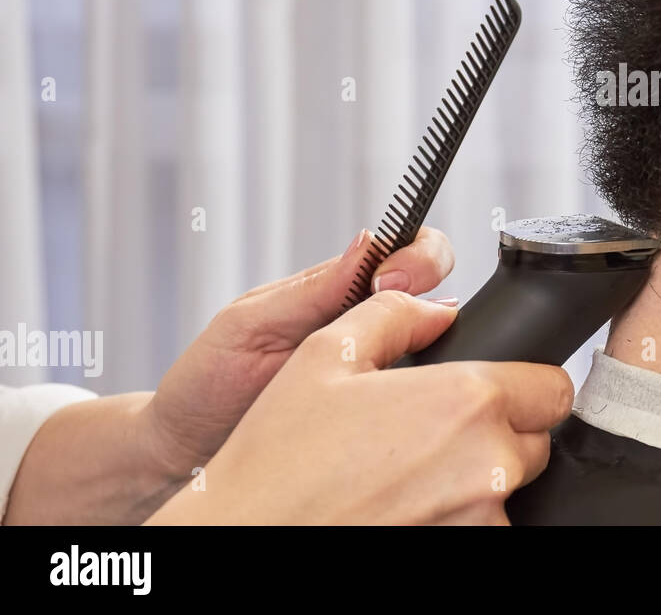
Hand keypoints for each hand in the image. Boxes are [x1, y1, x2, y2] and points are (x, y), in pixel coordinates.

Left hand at [142, 227, 455, 484]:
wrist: (186, 452)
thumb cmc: (206, 385)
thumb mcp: (248, 324)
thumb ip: (311, 289)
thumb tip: (368, 243)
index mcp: (337, 287)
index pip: (403, 246)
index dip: (413, 253)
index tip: (390, 278)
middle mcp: (366, 321)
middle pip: (435, 280)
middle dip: (429, 274)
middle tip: (399, 299)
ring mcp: (379, 364)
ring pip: (439, 333)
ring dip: (432, 332)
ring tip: (392, 351)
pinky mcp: (382, 408)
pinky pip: (423, 386)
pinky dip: (426, 383)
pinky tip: (401, 391)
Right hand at [146, 290, 573, 523]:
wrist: (247, 536)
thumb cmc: (277, 461)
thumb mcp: (325, 354)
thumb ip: (393, 314)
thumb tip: (434, 306)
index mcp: (465, 401)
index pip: (554, 388)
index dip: (525, 383)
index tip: (496, 389)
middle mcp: (486, 465)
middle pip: (534, 441)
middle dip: (497, 431)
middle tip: (434, 432)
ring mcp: (478, 519)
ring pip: (506, 488)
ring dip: (473, 478)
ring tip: (405, 473)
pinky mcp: (463, 554)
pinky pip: (481, 526)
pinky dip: (454, 515)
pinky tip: (402, 505)